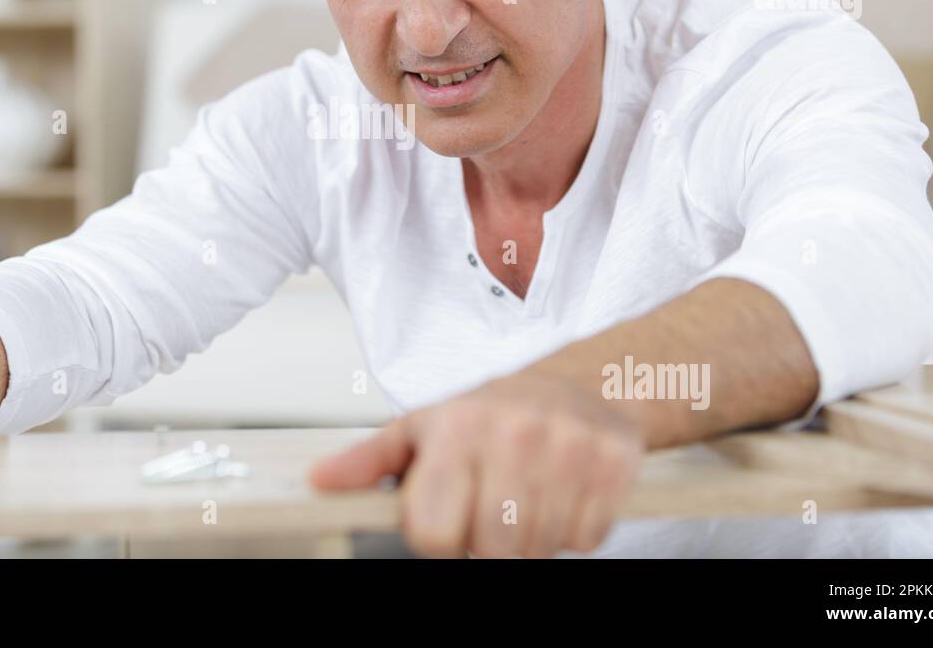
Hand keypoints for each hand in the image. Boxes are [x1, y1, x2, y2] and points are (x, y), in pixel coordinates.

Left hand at [309, 368, 643, 557]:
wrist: (580, 381)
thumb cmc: (491, 412)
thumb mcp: (424, 427)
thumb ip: (369, 461)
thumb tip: (319, 481)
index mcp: (455, 428)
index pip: (432, 532)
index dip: (438, 539)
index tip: (449, 520)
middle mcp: (512, 433)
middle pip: (492, 551)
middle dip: (490, 542)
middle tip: (495, 507)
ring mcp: (568, 447)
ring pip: (541, 548)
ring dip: (534, 538)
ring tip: (529, 496)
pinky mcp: (613, 462)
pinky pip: (588, 539)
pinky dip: (577, 530)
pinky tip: (564, 494)